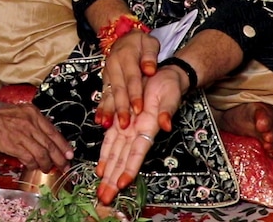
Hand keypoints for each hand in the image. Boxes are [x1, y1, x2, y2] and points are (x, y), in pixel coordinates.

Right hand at [0, 101, 73, 172]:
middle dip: (60, 158)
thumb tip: (44, 135)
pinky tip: (34, 166)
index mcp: (33, 113)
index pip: (54, 132)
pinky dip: (34, 165)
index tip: (69, 153)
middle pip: (51, 145)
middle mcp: (31, 123)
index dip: (64, 145)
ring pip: (43, 154)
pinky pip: (30, 159)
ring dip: (47, 164)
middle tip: (65, 165)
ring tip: (48, 168)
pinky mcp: (15, 145)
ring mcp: (23, 135)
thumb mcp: (20, 111)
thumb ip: (33, 121)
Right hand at [95, 30, 159, 129]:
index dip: (135, 94)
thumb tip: (150, 69)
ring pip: (108, 93)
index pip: (132, 78)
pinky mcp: (105, 79)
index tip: (139, 109)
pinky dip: (101, 107)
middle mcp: (114, 65)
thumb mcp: (150, 43)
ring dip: (108, 110)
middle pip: (118, 89)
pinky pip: (103, 94)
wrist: (124, 37)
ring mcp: (107, 72)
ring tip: (106, 124)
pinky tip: (99, 119)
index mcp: (126, 56)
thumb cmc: (140, 43)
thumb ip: (150, 56)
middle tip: (124, 124)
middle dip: (121, 107)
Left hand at [95, 67, 180, 204]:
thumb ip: (167, 111)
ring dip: (108, 172)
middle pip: (123, 159)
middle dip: (114, 178)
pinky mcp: (120, 120)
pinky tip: (101, 168)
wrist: (164, 76)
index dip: (130, 167)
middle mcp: (136, 131)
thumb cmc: (169, 86)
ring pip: (115, 153)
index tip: (122, 183)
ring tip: (102, 189)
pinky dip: (105, 154)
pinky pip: (110, 140)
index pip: (137, 152)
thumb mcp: (171, 96)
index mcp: (148, 127)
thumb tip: (165, 124)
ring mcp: (128, 127)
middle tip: (105, 197)